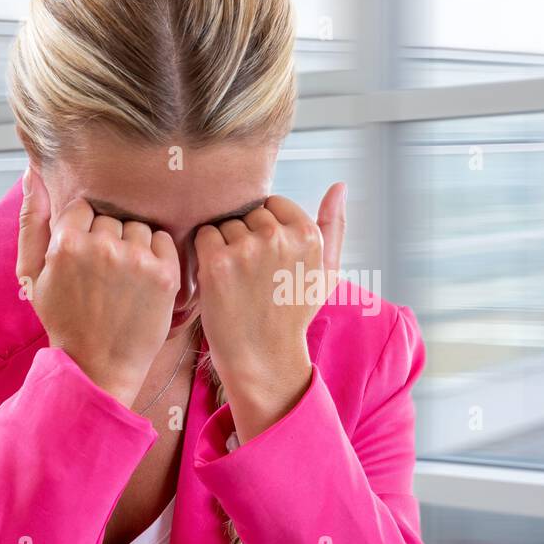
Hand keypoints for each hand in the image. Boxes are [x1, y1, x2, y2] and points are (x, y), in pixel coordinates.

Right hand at [16, 168, 180, 408]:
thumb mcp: (34, 272)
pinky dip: (156, 254)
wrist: (99, 364)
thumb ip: (32, 219)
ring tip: (123, 279)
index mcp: (67, 243)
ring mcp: (137, 259)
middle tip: (103, 275)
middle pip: (112, 217)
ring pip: (138, 227)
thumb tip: (33, 169)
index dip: (83, 230)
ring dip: (133, 246)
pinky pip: (163, 239)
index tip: (84, 257)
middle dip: (108, 238)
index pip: (82, 208)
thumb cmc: (64, 319)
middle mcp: (104, 246)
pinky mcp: (165, 273)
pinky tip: (143, 279)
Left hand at [195, 182, 345, 440]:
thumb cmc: (293, 314)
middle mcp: (278, 236)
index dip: (266, 230)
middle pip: (247, 213)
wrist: (264, 358)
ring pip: (224, 224)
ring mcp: (246, 248)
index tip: (268, 260)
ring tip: (236, 280)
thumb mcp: (326, 272)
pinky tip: (219, 280)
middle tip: (251, 273)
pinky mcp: (217, 263)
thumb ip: (334, 225)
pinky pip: (204, 236)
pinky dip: (205, 255)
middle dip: (245, 236)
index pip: (273, 205)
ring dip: (224, 246)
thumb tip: (340, 185)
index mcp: (307, 234)